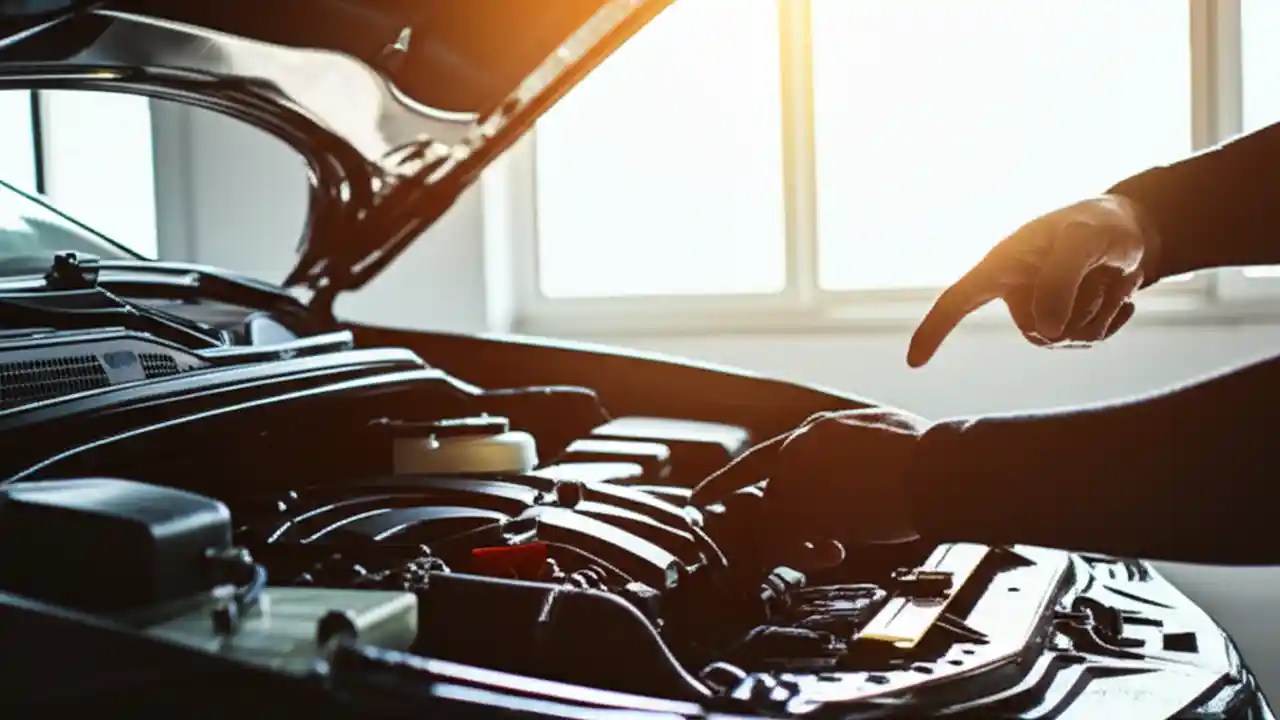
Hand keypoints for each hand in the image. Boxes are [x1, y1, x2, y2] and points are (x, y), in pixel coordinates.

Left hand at [692, 408, 926, 567]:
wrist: (936, 470)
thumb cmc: (921, 453)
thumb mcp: (878, 432)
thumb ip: (849, 446)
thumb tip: (848, 459)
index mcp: (814, 433)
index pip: (759, 462)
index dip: (726, 482)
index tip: (699, 498)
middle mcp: (798, 455)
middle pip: (772, 502)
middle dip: (793, 528)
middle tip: (822, 545)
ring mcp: (801, 483)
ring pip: (778, 525)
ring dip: (802, 545)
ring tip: (834, 549)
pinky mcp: (812, 512)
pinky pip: (790, 544)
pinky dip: (808, 555)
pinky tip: (837, 553)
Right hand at [907, 194, 1160, 366]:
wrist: (1135, 229)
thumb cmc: (1101, 225)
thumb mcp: (1084, 239)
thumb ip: (1060, 281)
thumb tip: (1047, 331)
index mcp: (1002, 265)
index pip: (957, 301)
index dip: (933, 331)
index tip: (914, 362)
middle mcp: (1015, 290)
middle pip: (1033, 331)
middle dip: (1074, 311)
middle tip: (1098, 273)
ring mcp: (1041, 308)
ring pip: (1061, 341)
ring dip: (1095, 315)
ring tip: (1107, 279)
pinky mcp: (1067, 320)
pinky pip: (1084, 342)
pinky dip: (1110, 322)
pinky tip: (1121, 297)